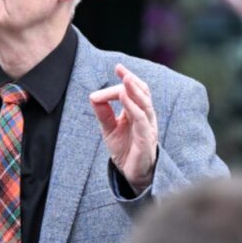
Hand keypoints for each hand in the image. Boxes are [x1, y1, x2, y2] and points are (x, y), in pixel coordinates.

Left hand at [90, 64, 158, 190]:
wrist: (133, 174)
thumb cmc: (125, 150)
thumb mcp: (109, 129)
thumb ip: (103, 113)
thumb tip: (92, 97)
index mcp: (138, 112)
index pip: (135, 91)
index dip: (127, 78)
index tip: (118, 67)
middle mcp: (146, 117)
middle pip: (142, 93)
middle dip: (132, 80)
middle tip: (121, 69)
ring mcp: (148, 127)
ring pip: (144, 104)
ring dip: (134, 90)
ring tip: (125, 79)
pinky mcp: (147, 138)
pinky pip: (142, 119)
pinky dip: (133, 107)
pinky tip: (125, 98)